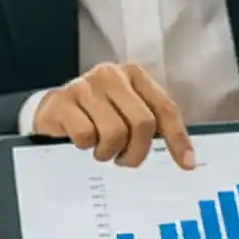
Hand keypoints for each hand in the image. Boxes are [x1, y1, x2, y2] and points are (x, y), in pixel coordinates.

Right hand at [33, 62, 194, 168]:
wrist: (52, 110)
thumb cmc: (97, 115)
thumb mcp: (127, 113)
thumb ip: (153, 126)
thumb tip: (186, 159)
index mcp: (134, 75)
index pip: (165, 108)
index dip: (178, 138)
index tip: (186, 164)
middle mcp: (111, 75)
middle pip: (143, 123)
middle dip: (137, 151)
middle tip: (125, 159)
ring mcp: (85, 86)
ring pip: (115, 133)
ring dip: (109, 151)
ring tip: (102, 149)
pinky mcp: (62, 102)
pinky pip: (86, 135)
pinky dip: (86, 146)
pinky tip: (82, 140)